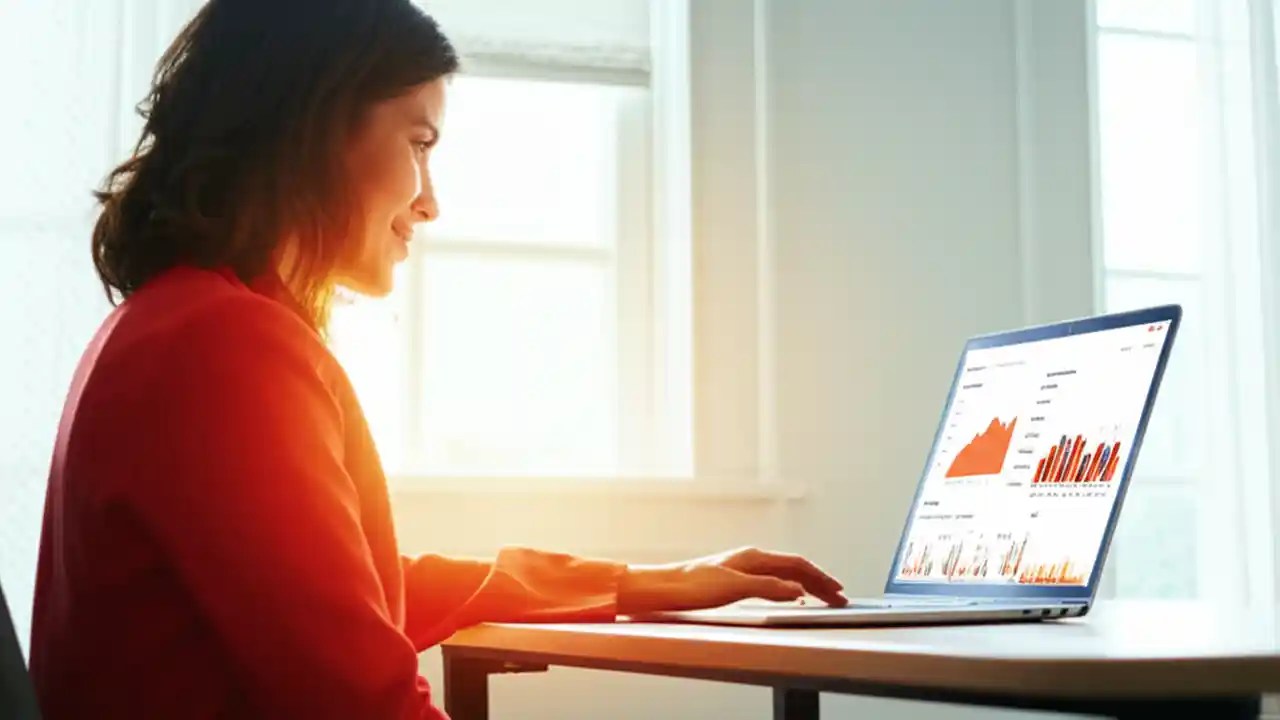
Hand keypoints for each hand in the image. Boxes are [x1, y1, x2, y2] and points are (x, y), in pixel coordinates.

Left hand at [617, 546, 847, 614]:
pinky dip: (789, 588)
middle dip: (819, 581)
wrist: (664, 587)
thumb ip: (768, 588)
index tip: (838, 590)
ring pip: (784, 574)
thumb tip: (798, 590)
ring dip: (806, 585)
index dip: (820, 577)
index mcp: (754, 556)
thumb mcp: (735, 588)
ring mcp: (743, 567)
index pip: (797, 564)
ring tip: (822, 597)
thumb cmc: (693, 585)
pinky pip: (772, 581)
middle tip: (839, 596)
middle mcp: (750, 558)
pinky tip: (790, 597)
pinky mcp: (734, 578)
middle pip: (794, 568)